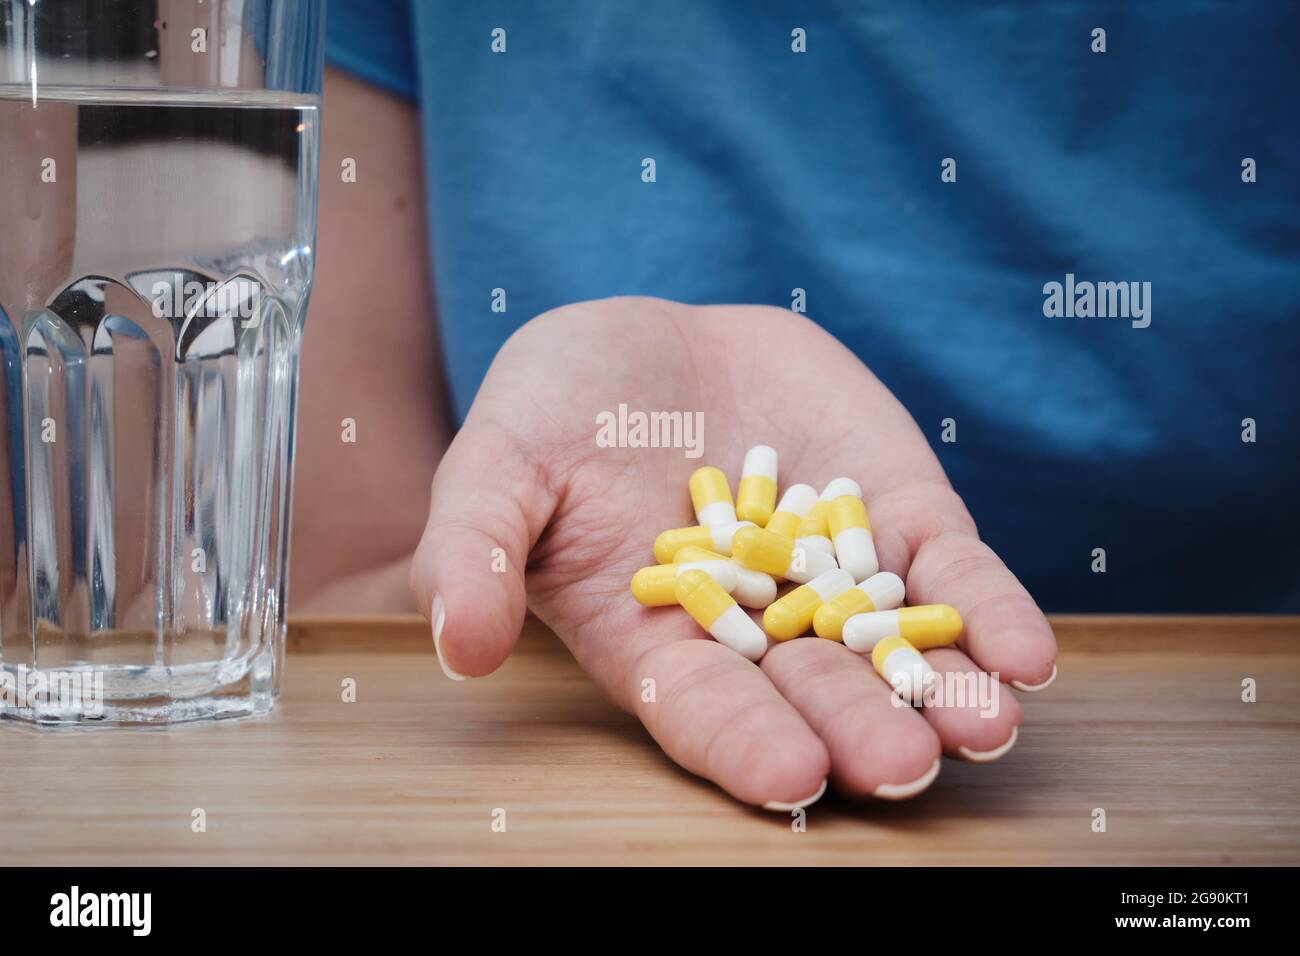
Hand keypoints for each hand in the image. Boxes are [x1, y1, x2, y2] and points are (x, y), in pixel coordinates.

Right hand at [410, 298, 1056, 807]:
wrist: (652, 340)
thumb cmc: (556, 408)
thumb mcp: (498, 465)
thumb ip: (476, 552)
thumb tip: (457, 647)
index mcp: (657, 637)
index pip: (703, 706)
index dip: (743, 744)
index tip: (792, 781)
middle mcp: (756, 626)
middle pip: (813, 691)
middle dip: (861, 728)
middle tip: (907, 765)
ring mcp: (835, 572)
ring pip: (897, 647)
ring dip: (946, 690)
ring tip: (989, 726)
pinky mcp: (895, 514)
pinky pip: (949, 570)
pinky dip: (986, 608)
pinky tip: (1025, 652)